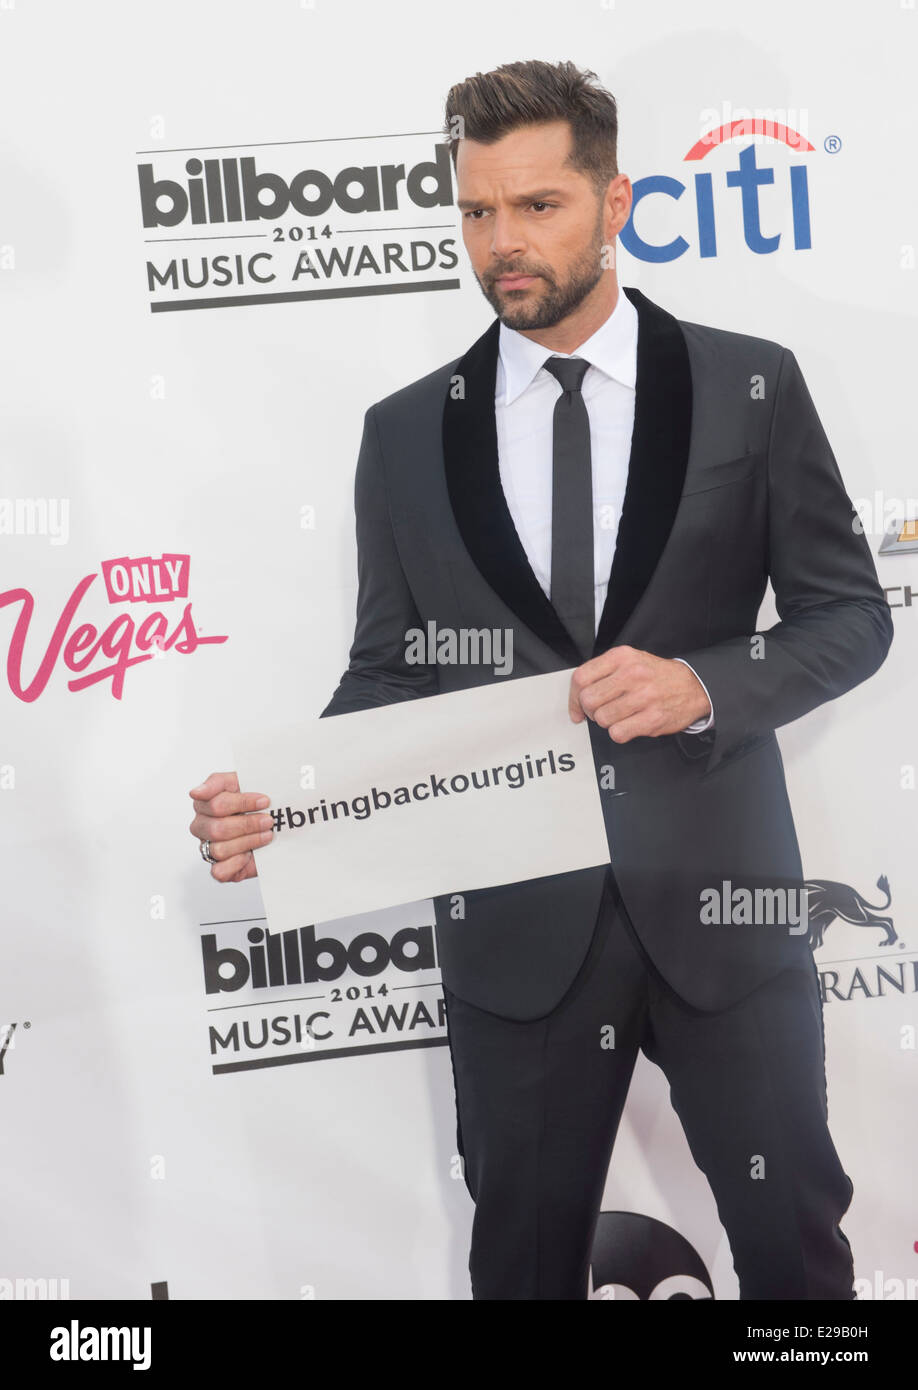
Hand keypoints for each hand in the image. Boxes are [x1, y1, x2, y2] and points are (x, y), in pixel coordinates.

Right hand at [188, 771, 273, 882]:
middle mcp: (202, 827)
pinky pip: (220, 871)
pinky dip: (237, 863)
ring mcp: (208, 848)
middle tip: (268, 820)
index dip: (243, 803)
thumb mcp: (240, 781)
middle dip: (247, 824)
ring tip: (267, 835)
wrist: (275, 823)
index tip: (264, 801)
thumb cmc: (254, 802)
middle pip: (217, 828)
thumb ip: (217, 782)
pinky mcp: (219, 868)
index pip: (216, 805)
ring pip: (220, 849)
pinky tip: (250, 854)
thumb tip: (195, 793)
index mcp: (204, 804)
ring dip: (249, 842)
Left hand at [568, 645, 710, 742]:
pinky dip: (619, 733)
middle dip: (590, 711)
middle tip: (601, 712)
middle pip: (589, 700)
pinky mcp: (652, 718)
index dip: (573, 697)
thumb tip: (577, 695)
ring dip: (606, 722)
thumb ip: (603, 672)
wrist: (694, 686)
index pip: (581, 678)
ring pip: (602, 718)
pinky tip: (629, 725)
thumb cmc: (657, 675)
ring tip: (620, 716)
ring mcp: (643, 697)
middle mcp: (632, 674)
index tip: (576, 708)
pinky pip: (617, 733)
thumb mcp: (631, 660)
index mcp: (622, 657)